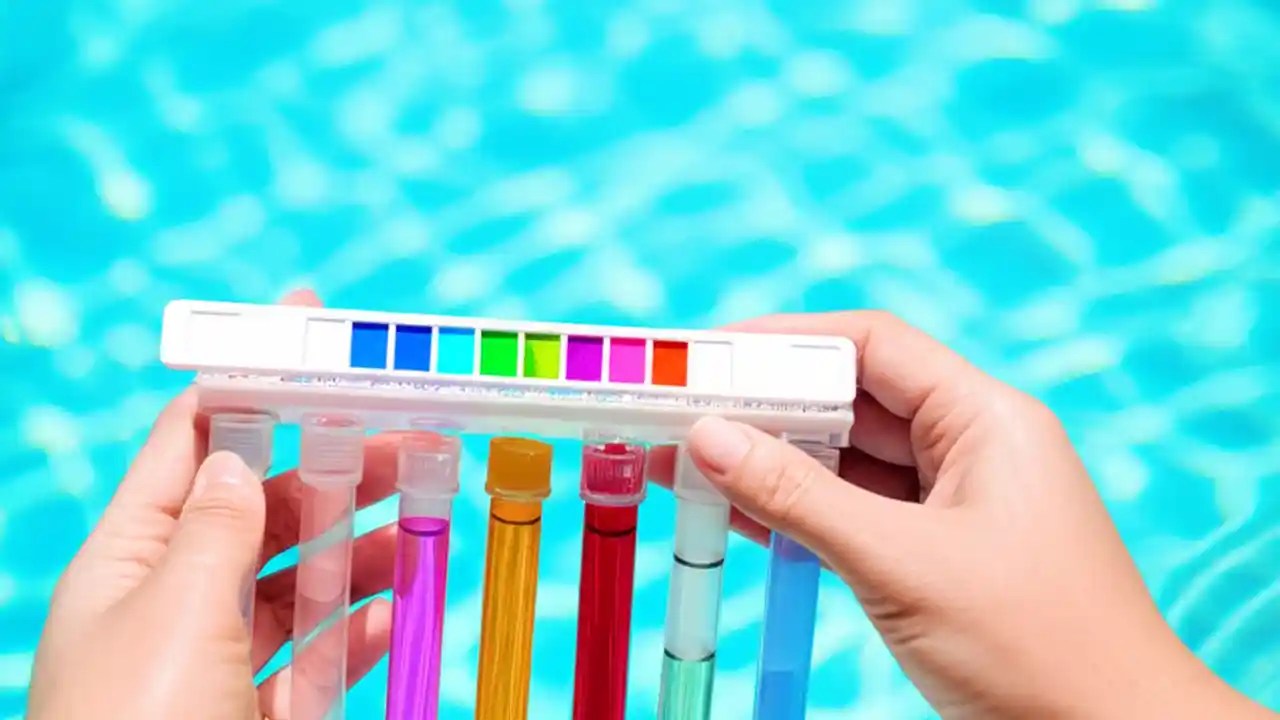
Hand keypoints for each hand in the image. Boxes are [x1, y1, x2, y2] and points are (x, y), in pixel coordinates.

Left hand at [27, 290, 401, 719]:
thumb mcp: (174, 615)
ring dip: (361, 551)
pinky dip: (361, 632)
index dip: (249, 387)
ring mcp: (219, 663)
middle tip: (413, 441)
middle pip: (263, 511)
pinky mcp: (260, 716)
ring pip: (301, 583)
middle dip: (336, 473)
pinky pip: (318, 659)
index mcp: (129, 562)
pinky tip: (401, 610)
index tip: (311, 338)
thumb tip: (241, 463)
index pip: (188, 447)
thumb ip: (218, 531)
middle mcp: (173, 603)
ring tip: (424, 522)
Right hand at [671, 311, 1271, 718]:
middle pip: (852, 399)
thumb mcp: (901, 564)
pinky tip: (739, 514)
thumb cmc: (1036, 649)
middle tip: (681, 413)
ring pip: (849, 461)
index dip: (785, 341)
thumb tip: (707, 439)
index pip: (872, 345)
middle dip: (765, 406)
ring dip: (774, 463)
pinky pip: (858, 512)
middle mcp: (972, 446)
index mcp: (986, 419)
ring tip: (689, 463)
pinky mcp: (940, 552)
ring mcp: (956, 502)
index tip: (708, 355)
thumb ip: (799, 498)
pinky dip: (800, 512)